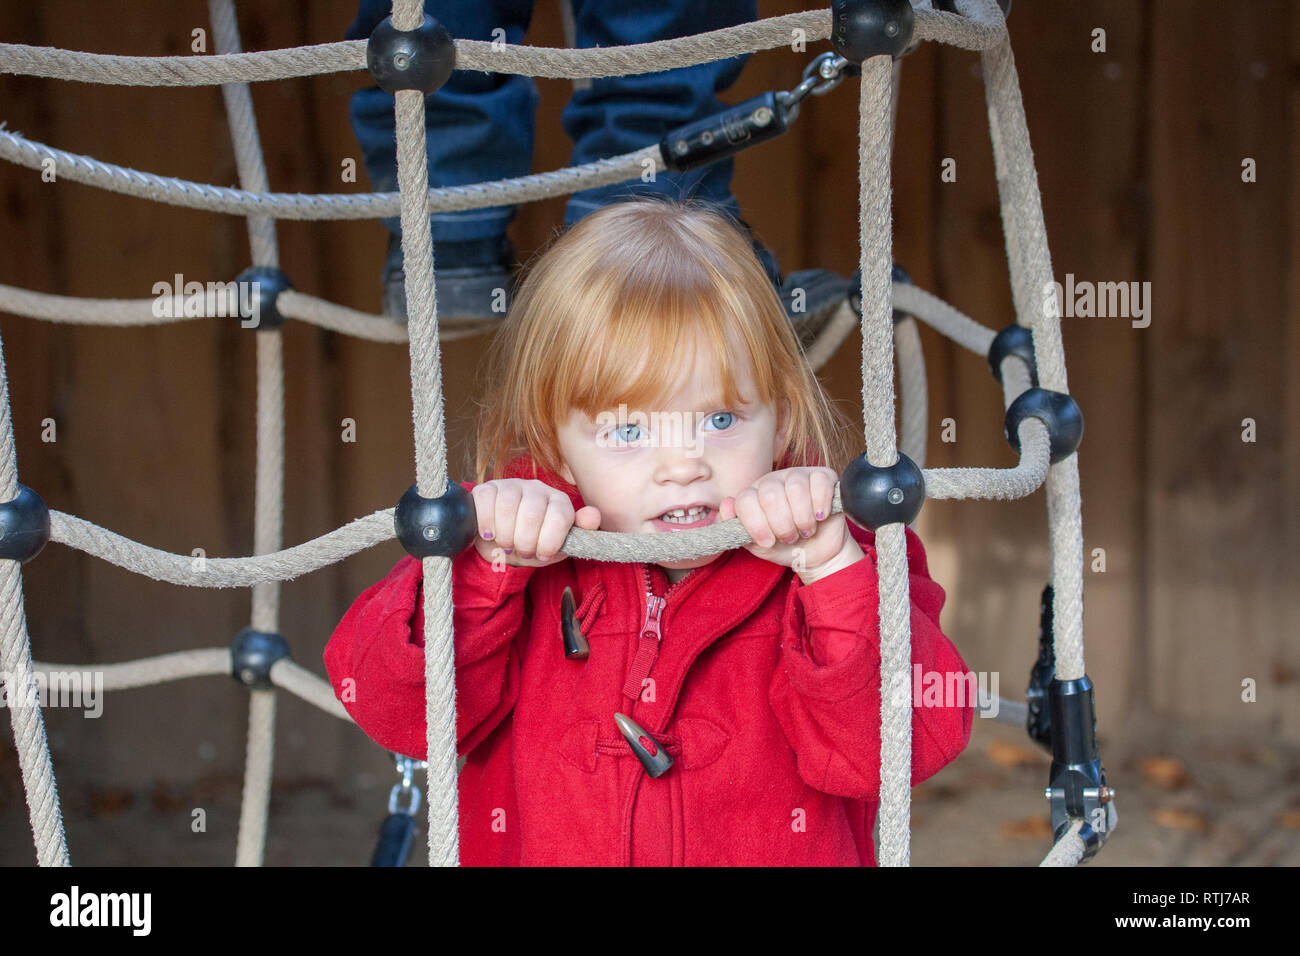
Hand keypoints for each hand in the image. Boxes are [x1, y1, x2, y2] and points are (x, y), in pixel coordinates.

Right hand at [470, 479, 601, 567]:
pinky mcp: (487, 488)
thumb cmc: (534, 545)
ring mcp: (511, 486)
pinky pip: (486, 501)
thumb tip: (593, 516)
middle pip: (531, 515)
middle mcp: (537, 488)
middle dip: (525, 543)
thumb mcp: (558, 546)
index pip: (559, 517)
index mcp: (558, 501)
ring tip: (507, 544)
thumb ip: (579, 534)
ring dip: (505, 536)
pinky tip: (489, 534)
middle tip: (523, 551)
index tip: (542, 554)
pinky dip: (486, 523)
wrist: (502, 545)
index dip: (549, 542)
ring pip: (507, 507)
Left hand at [718, 467, 861, 579]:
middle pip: (770, 496)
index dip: (757, 525)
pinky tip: (820, 517)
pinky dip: (821, 505)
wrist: (817, 554)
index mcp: (753, 495)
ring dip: (802, 519)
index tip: (768, 542)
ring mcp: (797, 475)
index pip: (745, 501)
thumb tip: (726, 504)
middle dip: (782, 525)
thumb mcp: (756, 544)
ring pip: (796, 489)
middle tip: (789, 537)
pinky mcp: (823, 476)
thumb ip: (735, 527)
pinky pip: (820, 483)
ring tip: (805, 530)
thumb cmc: (784, 547)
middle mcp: (773, 481)